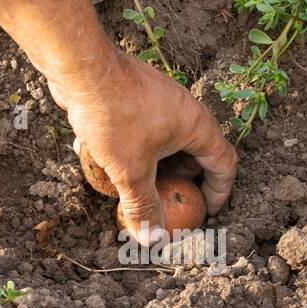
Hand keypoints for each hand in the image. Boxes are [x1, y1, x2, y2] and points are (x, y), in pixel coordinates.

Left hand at [48, 49, 237, 242]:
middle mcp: (185, 110)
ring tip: (136, 186)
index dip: (220, 192)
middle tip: (167, 202)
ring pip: (169, 141)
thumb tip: (153, 239)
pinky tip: (108, 162)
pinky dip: (137, 149)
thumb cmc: (113, 114)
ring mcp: (162, 100)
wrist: (82, 67)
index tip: (206, 211)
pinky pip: (147, 128)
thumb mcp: (129, 171)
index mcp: (196, 126)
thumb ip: (143, 206)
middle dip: (184, 181)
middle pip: (198, 152)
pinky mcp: (138, 95)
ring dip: (157, 166)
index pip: (224, 163)